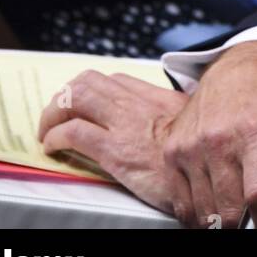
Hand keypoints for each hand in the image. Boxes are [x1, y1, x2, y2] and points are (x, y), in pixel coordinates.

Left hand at [38, 72, 191, 216]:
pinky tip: (53, 148)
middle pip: (89, 81)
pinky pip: (74, 133)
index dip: (92, 89)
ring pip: (75, 98)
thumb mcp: (193, 127)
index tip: (82, 104)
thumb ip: (175, 119)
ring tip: (48, 131)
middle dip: (65, 96)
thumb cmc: (202, 158)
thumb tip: (168, 124)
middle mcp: (137, 104)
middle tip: (57, 116)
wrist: (209, 176)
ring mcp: (124, 124)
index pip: (116, 80)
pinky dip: (56, 138)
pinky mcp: (115, 151)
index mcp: (156, 98)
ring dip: (53, 113)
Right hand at [161, 42, 256, 227]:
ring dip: (222, 225)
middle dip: (247, 230)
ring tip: (241, 220)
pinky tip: (215, 212)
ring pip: (204, 213)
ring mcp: (192, 148)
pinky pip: (181, 204)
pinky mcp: (174, 152)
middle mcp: (218, 141)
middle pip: (229, 212)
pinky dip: (197, 217)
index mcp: (255, 133)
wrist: (235, 64)